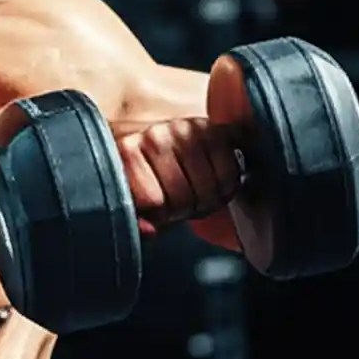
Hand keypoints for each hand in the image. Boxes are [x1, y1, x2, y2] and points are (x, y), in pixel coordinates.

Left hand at [116, 118, 245, 235]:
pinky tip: (214, 180)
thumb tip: (150, 230)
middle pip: (184, 197)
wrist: (162, 139)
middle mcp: (156, 136)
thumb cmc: (147, 176)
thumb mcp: (134, 200)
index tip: (162, 210)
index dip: (163, 215)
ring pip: (210, 187)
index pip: (155, 202)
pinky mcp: (215, 129)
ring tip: (197, 192)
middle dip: (187, 209)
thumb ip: (135, 219)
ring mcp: (187, 129)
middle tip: (183, 204)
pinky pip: (230, 173)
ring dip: (209, 199)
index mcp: (128, 151)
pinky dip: (226, 184)